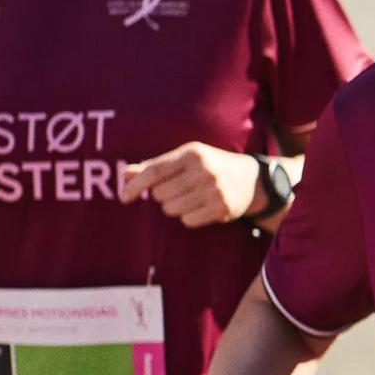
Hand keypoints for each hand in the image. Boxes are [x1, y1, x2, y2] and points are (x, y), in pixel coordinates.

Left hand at [120, 143, 260, 227]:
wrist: (251, 179)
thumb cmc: (209, 166)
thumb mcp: (185, 159)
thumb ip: (155, 166)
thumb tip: (125, 174)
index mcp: (192, 154)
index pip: (155, 171)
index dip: (136, 186)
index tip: (123, 198)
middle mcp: (204, 170)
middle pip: (160, 194)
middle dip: (162, 196)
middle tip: (177, 190)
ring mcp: (215, 190)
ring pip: (172, 209)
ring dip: (175, 207)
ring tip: (191, 198)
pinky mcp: (222, 208)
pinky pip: (188, 221)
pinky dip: (189, 217)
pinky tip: (201, 208)